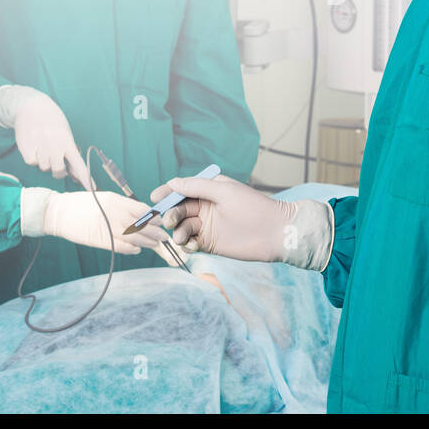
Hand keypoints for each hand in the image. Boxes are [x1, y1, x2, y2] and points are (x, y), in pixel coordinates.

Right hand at [0, 85, 90, 182]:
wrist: (32, 105)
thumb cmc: (52, 121)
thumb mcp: (64, 133)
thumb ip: (69, 152)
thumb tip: (73, 174)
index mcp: (67, 141)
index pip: (79, 164)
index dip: (86, 179)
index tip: (92, 190)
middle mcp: (55, 145)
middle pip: (58, 171)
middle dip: (59, 171)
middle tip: (57, 164)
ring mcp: (40, 146)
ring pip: (44, 167)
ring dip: (44, 162)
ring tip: (43, 148)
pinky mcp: (26, 147)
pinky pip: (31, 162)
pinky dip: (33, 158)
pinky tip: (34, 147)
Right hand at [23, 189, 168, 254]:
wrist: (59, 212)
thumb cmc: (82, 203)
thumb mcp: (104, 198)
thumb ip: (122, 206)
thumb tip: (141, 214)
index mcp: (116, 201)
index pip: (142, 210)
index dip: (153, 217)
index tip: (160, 220)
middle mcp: (114, 215)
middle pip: (142, 226)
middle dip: (155, 232)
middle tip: (163, 236)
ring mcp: (108, 229)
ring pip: (134, 238)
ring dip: (147, 242)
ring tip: (155, 244)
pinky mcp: (101, 241)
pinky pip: (121, 247)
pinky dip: (132, 249)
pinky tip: (138, 249)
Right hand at [151, 175, 333, 270]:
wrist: (274, 233)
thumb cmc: (253, 207)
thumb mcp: (224, 191)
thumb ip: (198, 187)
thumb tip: (173, 182)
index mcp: (209, 191)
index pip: (182, 190)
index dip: (167, 194)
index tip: (154, 199)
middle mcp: (205, 208)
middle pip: (178, 209)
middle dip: (170, 214)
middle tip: (169, 221)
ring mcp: (207, 226)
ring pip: (182, 227)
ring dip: (178, 231)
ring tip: (183, 237)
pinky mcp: (210, 244)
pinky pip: (190, 243)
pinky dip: (187, 245)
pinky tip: (192, 246)